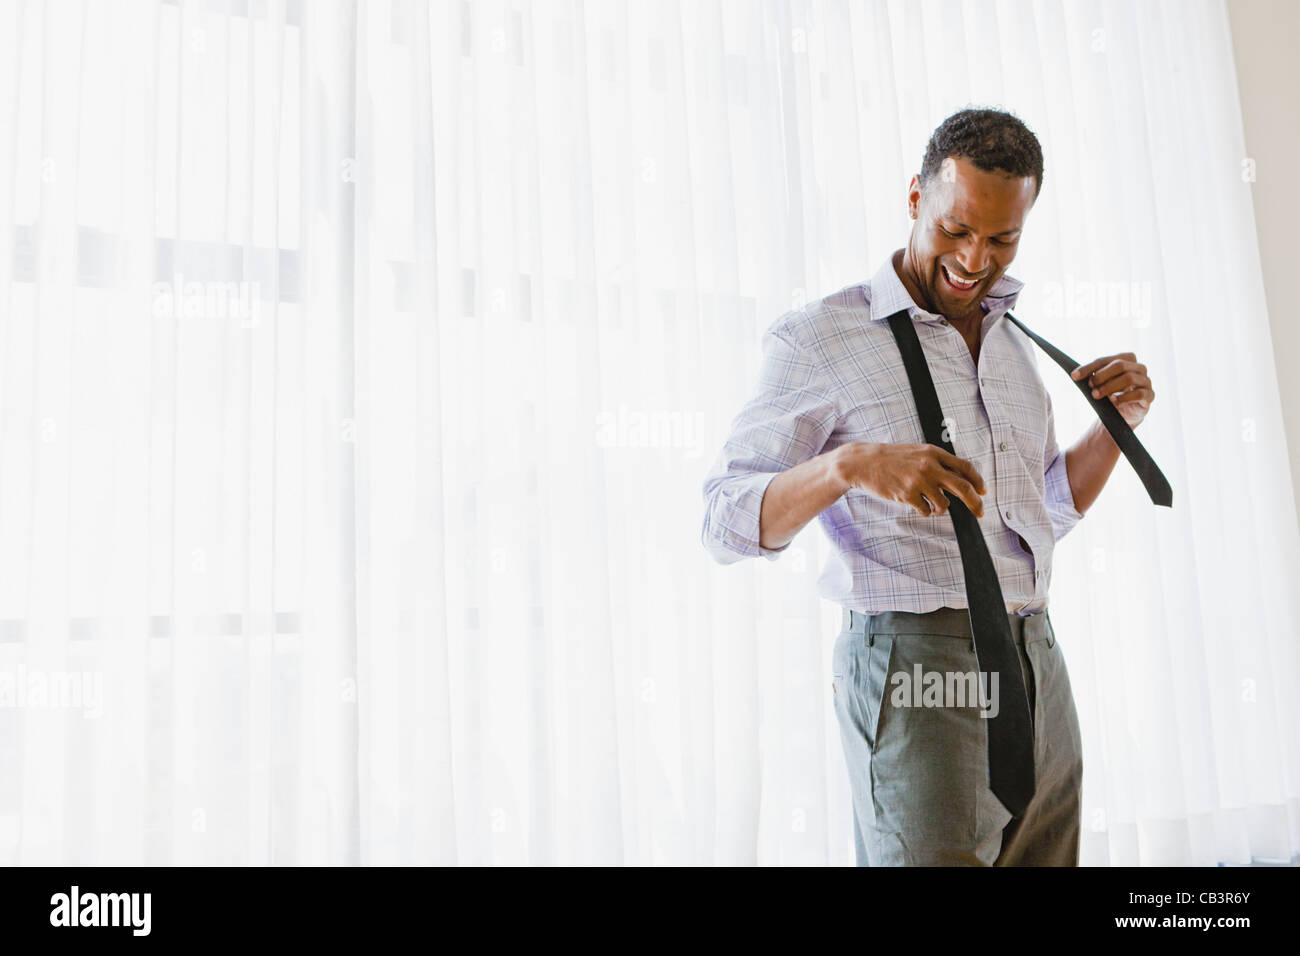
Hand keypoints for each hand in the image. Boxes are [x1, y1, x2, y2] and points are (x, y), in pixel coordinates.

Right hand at [833, 442, 985, 517]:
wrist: (863, 462)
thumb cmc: (890, 458)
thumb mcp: (916, 453)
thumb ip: (936, 462)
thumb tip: (957, 479)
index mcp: (933, 453)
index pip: (965, 467)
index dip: (978, 481)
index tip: (983, 492)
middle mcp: (929, 466)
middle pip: (963, 487)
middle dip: (975, 503)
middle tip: (980, 512)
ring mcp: (918, 481)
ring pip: (944, 503)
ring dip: (941, 509)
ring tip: (931, 506)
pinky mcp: (907, 494)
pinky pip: (926, 510)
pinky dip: (925, 511)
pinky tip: (917, 505)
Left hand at [1070, 352, 1153, 428]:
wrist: (1123, 414)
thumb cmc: (1111, 394)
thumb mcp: (1100, 384)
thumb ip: (1092, 376)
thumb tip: (1075, 375)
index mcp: (1127, 359)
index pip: (1106, 360)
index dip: (1089, 367)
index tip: (1074, 376)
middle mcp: (1139, 368)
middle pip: (1120, 365)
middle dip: (1101, 376)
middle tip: (1090, 386)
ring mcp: (1146, 381)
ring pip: (1129, 378)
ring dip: (1110, 386)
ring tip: (1097, 395)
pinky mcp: (1150, 396)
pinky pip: (1140, 393)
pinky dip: (1125, 397)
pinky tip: (1114, 401)